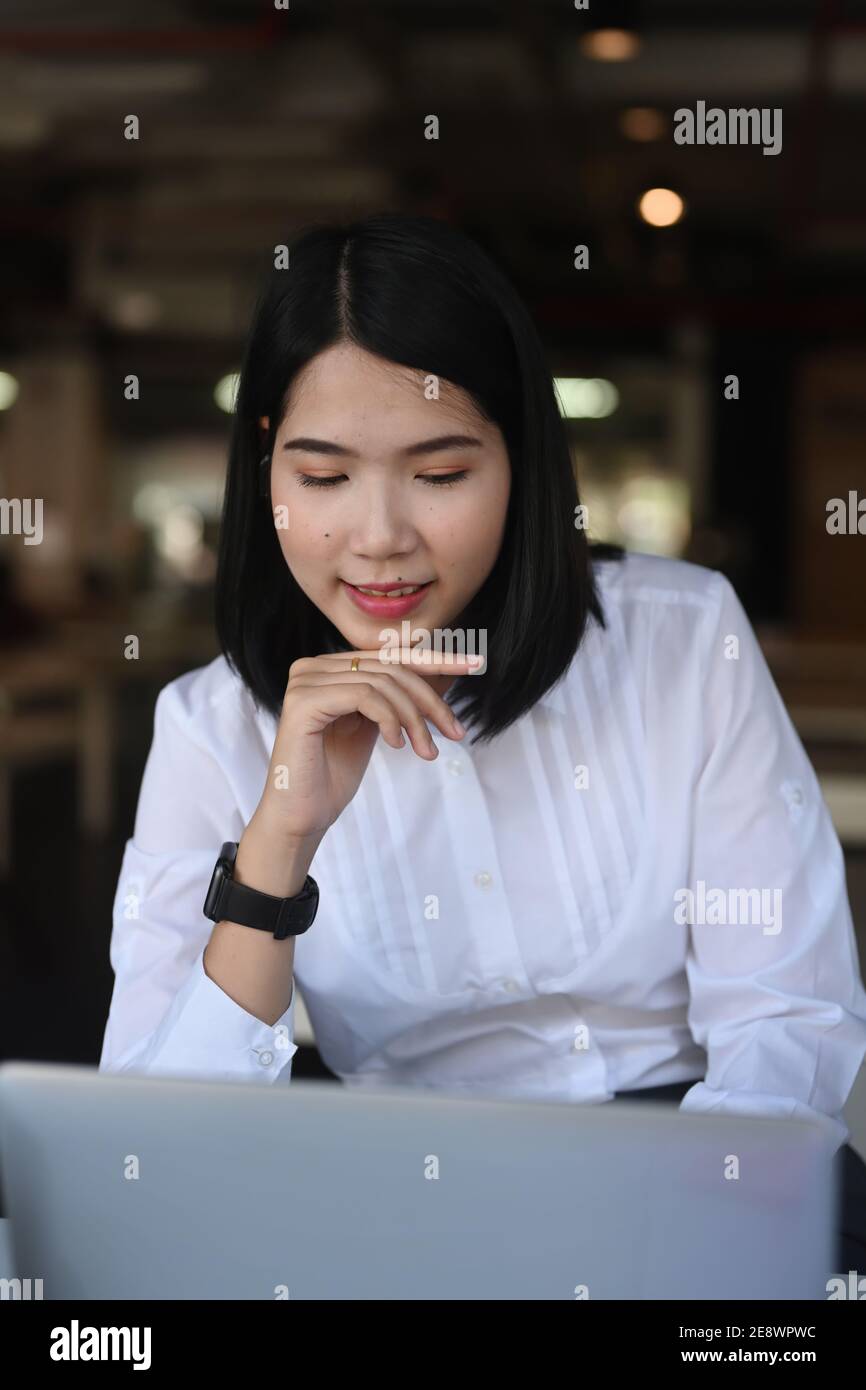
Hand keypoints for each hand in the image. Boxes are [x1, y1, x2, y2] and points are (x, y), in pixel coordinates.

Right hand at [254, 648, 481, 844]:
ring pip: (383, 682)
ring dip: (414, 718)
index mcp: (329, 668)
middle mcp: (313, 666)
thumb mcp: (374, 726)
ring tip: (427, 752)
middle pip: (391, 667)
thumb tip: (438, 675)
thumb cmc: (334, 776)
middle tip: (455, 733)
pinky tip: (396, 745)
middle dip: (430, 701)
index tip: (475, 664)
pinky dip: (390, 719)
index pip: (390, 655)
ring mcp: (305, 680)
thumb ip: (392, 698)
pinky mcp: (303, 700)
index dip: (436, 658)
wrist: (302, 816)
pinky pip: (364, 695)